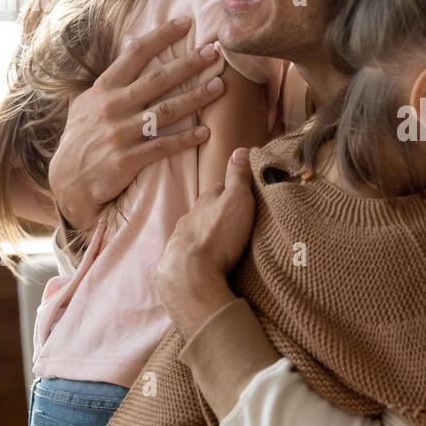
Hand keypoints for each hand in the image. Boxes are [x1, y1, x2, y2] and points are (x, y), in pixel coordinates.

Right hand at [48, 16, 225, 229]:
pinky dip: (185, 139)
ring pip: (165, 111)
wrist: (67, 181)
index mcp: (104, 89)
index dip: (161, 36)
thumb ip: (110, 77)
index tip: (186, 22)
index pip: (135, 54)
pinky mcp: (126, 160)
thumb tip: (128, 44)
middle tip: (214, 52)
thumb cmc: (81, 138)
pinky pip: (162, 147)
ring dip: (195, 98)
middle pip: (158, 79)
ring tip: (220, 87)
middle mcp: (112, 106)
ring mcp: (119, 133)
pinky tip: (205, 132)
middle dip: (189, 64)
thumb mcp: (86, 103)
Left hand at [155, 147, 256, 338]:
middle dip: (220, 213)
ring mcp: (182, 237)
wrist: (190, 275)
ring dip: (209, 233)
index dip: (234, 191)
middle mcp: (191, 215)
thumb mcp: (237, 200)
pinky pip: (192, 250)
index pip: (221, 189)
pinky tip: (208, 258)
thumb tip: (239, 150)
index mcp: (206, 200)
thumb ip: (238, 177)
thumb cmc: (218, 235)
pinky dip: (200, 251)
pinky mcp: (178, 259)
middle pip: (208, 209)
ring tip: (224, 242)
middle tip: (238, 222)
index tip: (246, 197)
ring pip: (197, 229)